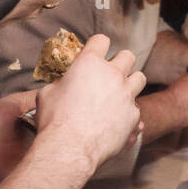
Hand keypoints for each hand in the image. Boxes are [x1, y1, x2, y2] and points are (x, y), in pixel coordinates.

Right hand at [34, 34, 145, 167]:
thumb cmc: (54, 120)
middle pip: (128, 56)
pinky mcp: (134, 115)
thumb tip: (64, 86)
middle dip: (120, 62)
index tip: (94, 53)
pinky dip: (129, 114)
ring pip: (140, 78)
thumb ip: (62, 83)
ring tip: (120, 94)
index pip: (101, 40)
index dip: (98, 46)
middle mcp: (112, 74)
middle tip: (109, 74)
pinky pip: (137, 109)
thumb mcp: (48, 93)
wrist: (70, 148)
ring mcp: (126, 94)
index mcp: (90, 63)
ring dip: (131, 83)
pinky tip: (118, 122)